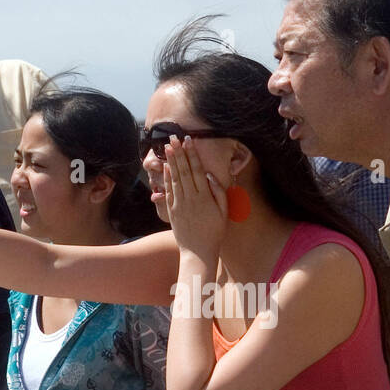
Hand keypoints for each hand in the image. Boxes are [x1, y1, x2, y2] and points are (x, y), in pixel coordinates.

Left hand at [163, 135, 226, 267]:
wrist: (198, 251)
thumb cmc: (214, 232)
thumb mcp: (223, 212)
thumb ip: (218, 192)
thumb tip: (210, 174)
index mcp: (205, 197)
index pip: (197, 170)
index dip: (193, 154)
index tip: (189, 141)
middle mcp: (191, 198)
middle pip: (184, 170)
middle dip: (179, 152)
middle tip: (173, 137)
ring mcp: (179, 203)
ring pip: (175, 178)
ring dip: (171, 161)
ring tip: (167, 146)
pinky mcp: (172, 209)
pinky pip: (169, 190)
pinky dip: (167, 177)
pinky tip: (166, 166)